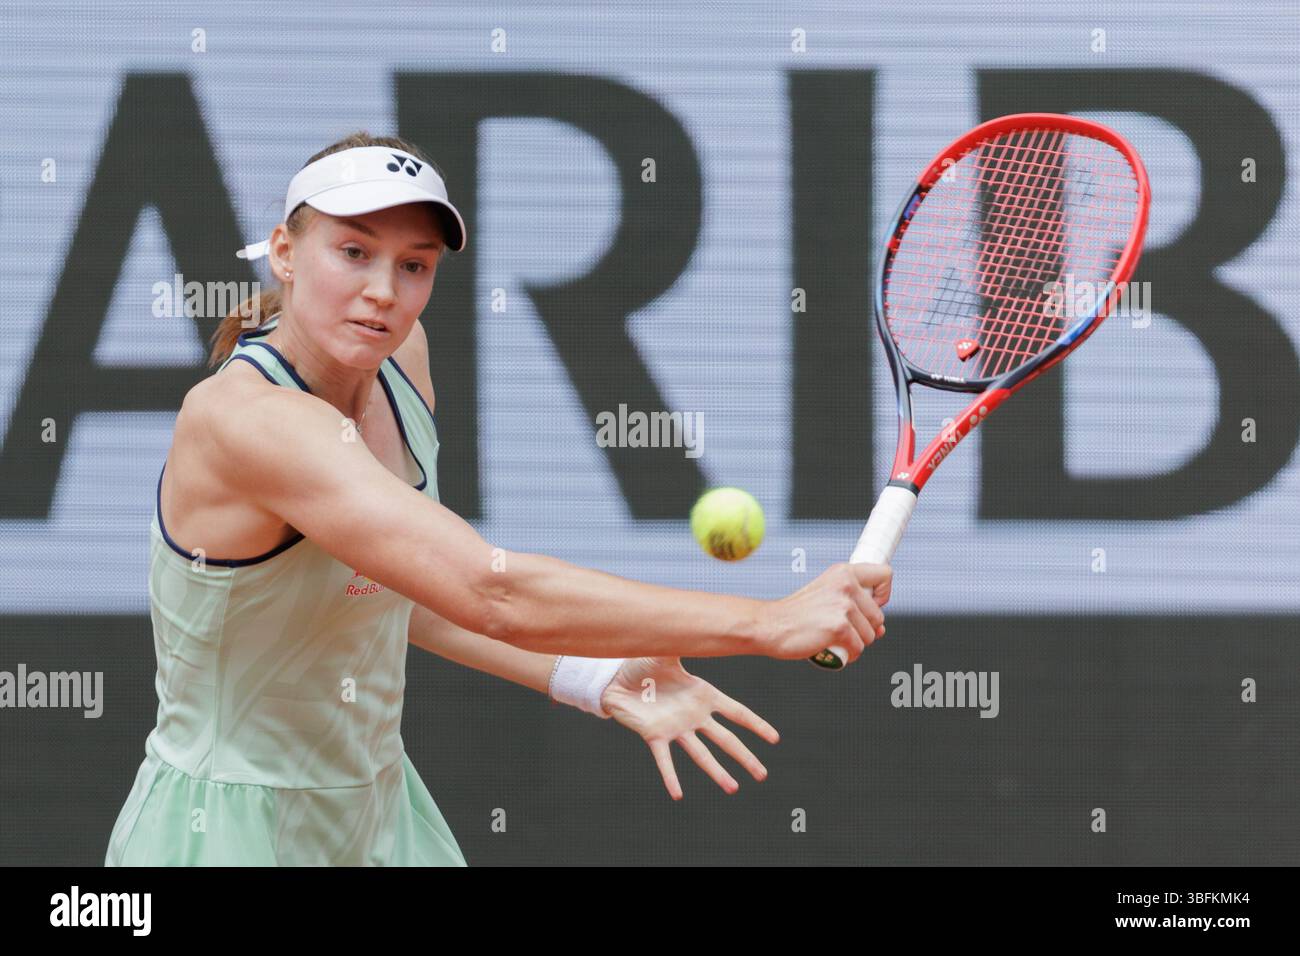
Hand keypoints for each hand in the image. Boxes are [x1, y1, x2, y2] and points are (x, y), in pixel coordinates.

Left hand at [600, 657, 778, 799]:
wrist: (616, 677)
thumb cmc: (644, 663)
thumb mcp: (670, 649)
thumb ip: (690, 641)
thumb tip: (709, 619)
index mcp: (703, 696)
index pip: (736, 713)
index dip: (756, 725)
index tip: (774, 739)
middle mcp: (694, 716)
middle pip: (726, 740)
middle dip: (745, 757)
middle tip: (763, 775)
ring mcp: (676, 728)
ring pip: (701, 754)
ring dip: (717, 772)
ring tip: (733, 788)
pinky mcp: (655, 736)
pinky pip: (664, 760)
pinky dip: (670, 777)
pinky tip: (678, 795)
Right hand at [758, 562, 890, 663]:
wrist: (769, 626)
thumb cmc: (796, 614)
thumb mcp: (825, 596)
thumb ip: (854, 605)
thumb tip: (882, 629)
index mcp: (843, 572)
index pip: (885, 574)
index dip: (882, 595)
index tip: (869, 606)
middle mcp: (846, 584)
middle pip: (879, 615)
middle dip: (864, 629)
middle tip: (839, 629)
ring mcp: (843, 606)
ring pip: (870, 635)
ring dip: (855, 643)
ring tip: (832, 639)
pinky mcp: (839, 627)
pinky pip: (859, 648)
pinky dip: (849, 655)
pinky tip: (834, 650)